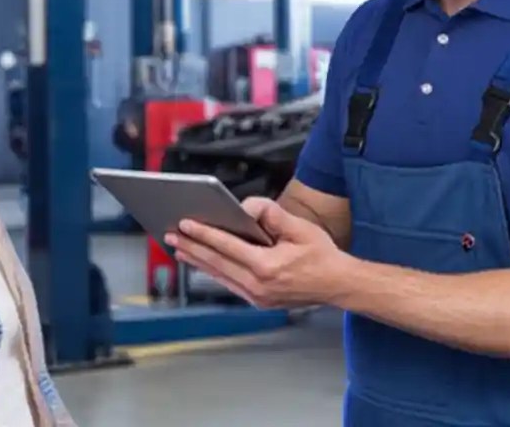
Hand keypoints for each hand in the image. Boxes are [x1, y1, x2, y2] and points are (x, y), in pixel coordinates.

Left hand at [164, 197, 351, 309]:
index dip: (204, 234)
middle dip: (191, 247)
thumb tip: (246, 208)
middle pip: (216, 263)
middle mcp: (259, 286)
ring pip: (219, 275)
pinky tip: (203, 263)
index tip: (185, 224)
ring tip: (179, 248)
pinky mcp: (259, 301)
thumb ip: (271, 214)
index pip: (227, 247)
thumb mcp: (300, 228)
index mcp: (267, 267)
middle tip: (170, 235)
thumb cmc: (322, 256)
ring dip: (197, 261)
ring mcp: (257, 297)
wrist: (338, 285)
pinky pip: (229, 284)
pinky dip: (214, 271)